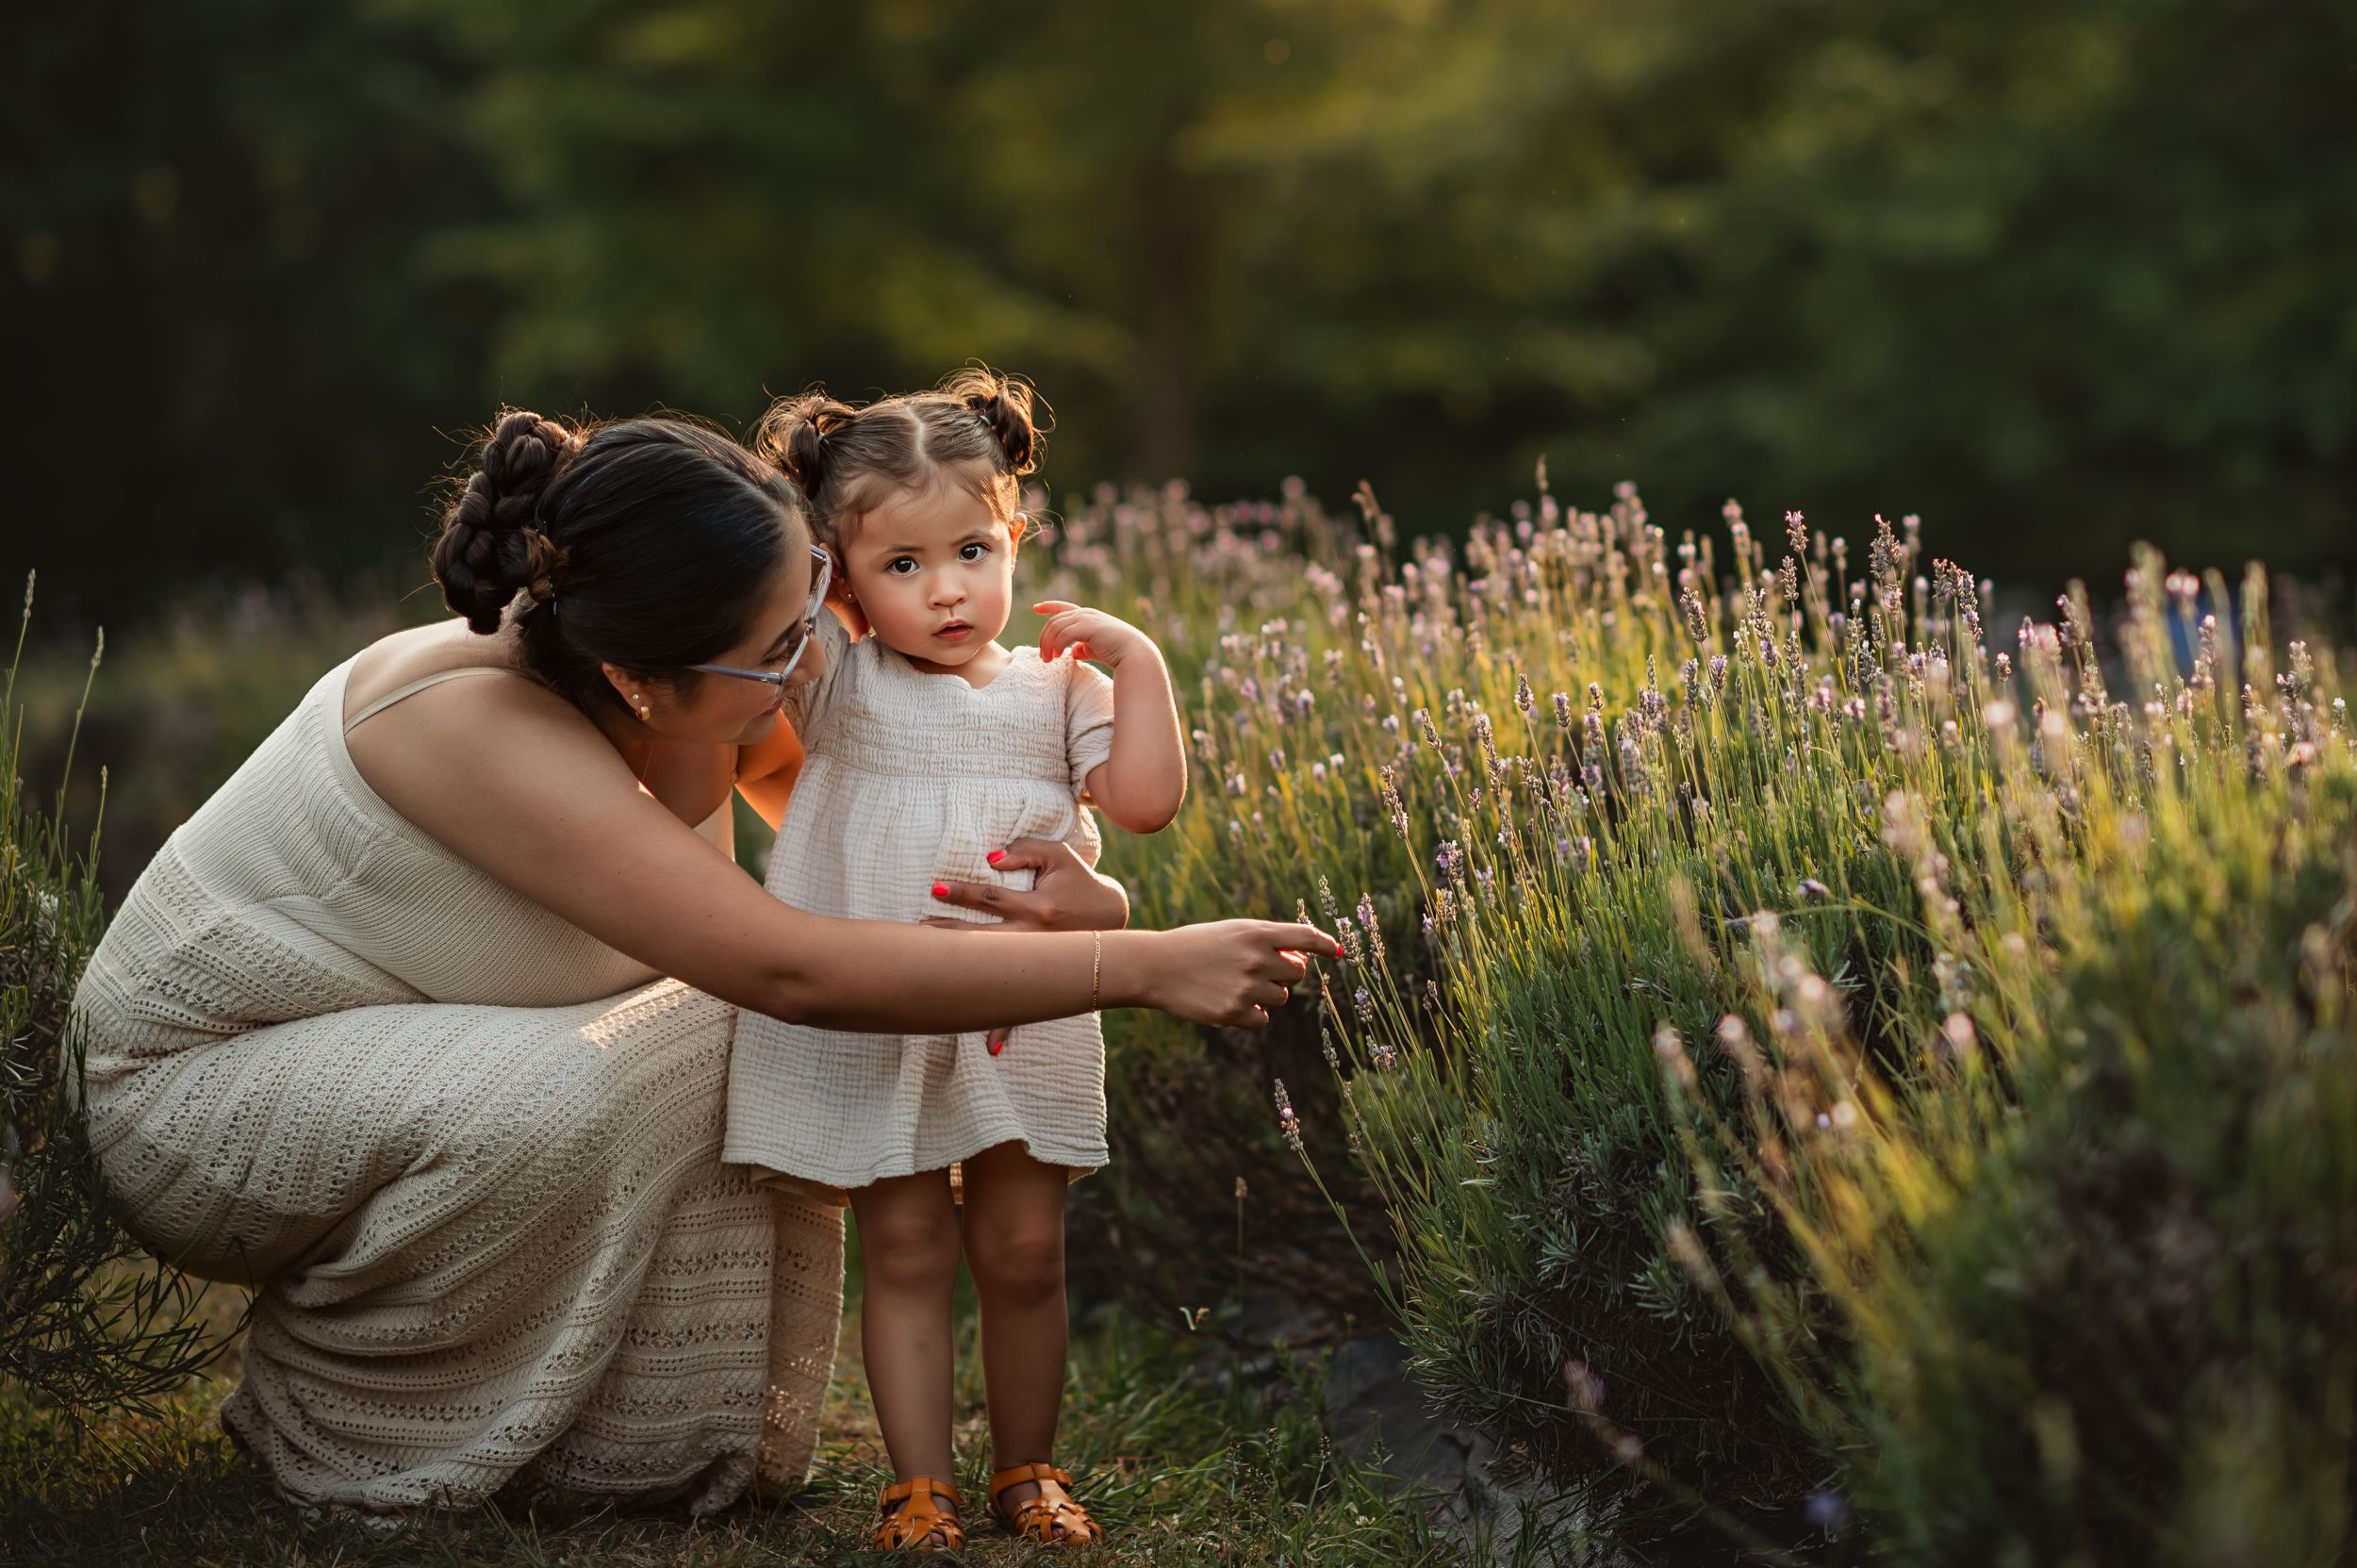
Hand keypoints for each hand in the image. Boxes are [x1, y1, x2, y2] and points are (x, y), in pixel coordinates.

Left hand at [926, 838, 1129, 1052]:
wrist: (1115, 915)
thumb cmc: (1081, 880)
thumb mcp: (1059, 855)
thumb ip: (1025, 851)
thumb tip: (990, 858)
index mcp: (1038, 908)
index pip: (990, 898)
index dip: (962, 893)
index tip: (935, 889)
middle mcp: (1036, 939)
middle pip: (984, 939)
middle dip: (950, 934)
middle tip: (919, 930)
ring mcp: (1041, 963)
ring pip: (996, 971)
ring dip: (965, 972)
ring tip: (932, 968)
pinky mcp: (1047, 978)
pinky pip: (1024, 1003)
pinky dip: (1008, 1027)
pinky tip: (992, 1047)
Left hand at [1034, 600, 1158, 667]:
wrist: (1133, 652)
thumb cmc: (1117, 652)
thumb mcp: (1096, 648)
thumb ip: (1084, 648)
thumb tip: (1073, 653)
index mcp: (1087, 616)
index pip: (1063, 607)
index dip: (1048, 606)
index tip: (1035, 607)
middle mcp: (1085, 614)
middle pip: (1054, 621)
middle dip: (1044, 638)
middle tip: (1043, 657)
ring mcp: (1087, 619)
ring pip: (1056, 627)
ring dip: (1048, 644)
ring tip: (1047, 659)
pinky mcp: (1088, 627)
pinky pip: (1064, 634)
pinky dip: (1057, 644)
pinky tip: (1058, 656)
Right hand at [1135, 920, 1338, 1029]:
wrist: (1157, 966)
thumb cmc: (1198, 946)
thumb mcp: (1232, 932)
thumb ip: (1267, 941)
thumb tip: (1302, 958)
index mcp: (1256, 933)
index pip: (1304, 937)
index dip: (1324, 944)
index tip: (1337, 951)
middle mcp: (1256, 958)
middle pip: (1297, 973)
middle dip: (1285, 973)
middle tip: (1257, 970)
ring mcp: (1246, 987)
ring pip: (1281, 997)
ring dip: (1266, 994)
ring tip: (1235, 984)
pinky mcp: (1234, 1012)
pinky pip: (1263, 1018)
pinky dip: (1251, 1014)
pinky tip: (1228, 1001)